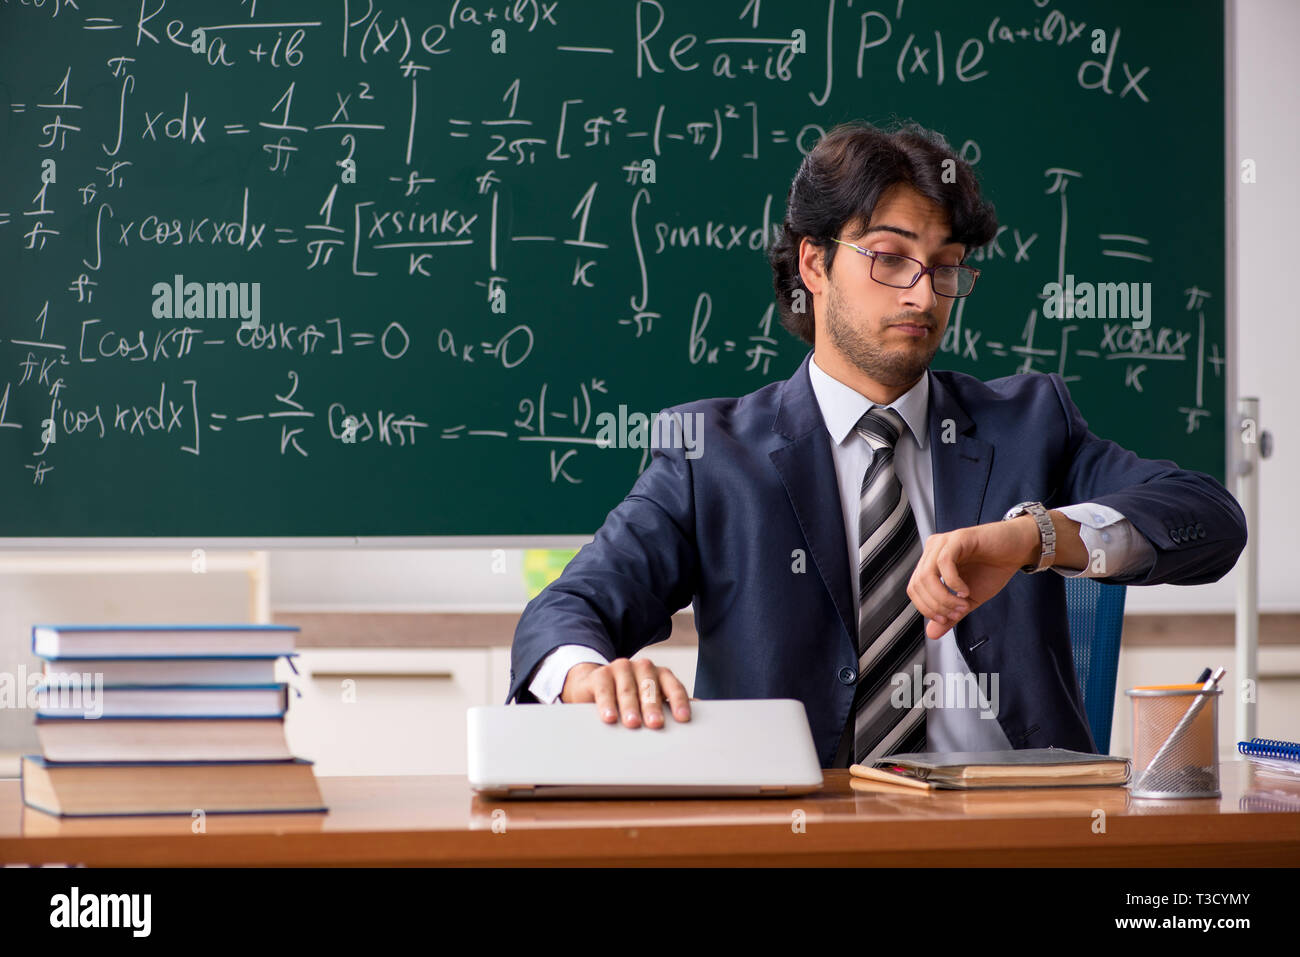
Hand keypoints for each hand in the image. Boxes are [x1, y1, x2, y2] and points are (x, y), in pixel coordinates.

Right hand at [560, 657, 690, 728]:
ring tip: (633, 723)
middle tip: (656, 724)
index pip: (673, 687)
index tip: (683, 718)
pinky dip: (607, 704)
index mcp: (660, 675)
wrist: (594, 686)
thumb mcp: (651, 701)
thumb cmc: (630, 698)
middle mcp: (642, 668)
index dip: (679, 702)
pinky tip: (609, 717)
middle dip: (653, 707)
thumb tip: (701, 711)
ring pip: (628, 689)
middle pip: (650, 688)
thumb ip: (670, 706)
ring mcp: (621, 668)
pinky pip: (605, 690)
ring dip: (630, 707)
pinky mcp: (600, 675)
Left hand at [906, 516, 1045, 639]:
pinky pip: (944, 562)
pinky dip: (953, 582)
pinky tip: (965, 591)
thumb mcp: (968, 599)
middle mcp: (932, 550)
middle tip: (957, 614)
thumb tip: (931, 634)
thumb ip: (950, 615)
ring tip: (963, 604)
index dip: (927, 609)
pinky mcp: (958, 537)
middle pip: (917, 584)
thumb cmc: (993, 569)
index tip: (946, 619)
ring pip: (927, 575)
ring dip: (944, 597)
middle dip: (936, 606)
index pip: (914, 589)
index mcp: (930, 562)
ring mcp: (943, 542)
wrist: (1018, 549)